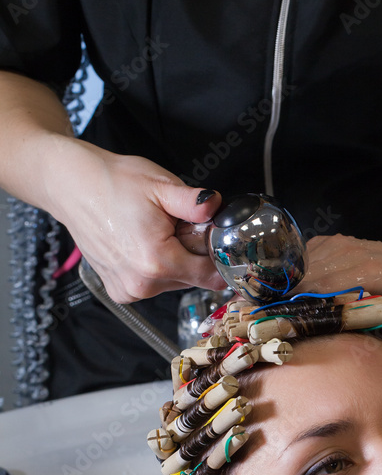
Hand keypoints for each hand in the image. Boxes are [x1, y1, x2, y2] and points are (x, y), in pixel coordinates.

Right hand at [45, 140, 228, 302]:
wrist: (72, 186)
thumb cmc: (112, 183)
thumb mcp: (160, 185)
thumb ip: (194, 203)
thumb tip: (217, 207)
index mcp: (158, 262)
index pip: (211, 275)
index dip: (216, 255)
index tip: (207, 236)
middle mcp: (143, 284)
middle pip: (192, 279)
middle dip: (192, 255)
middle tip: (173, 226)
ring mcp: (129, 290)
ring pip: (174, 282)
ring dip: (173, 261)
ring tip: (153, 233)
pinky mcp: (120, 292)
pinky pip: (153, 285)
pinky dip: (155, 268)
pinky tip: (140, 246)